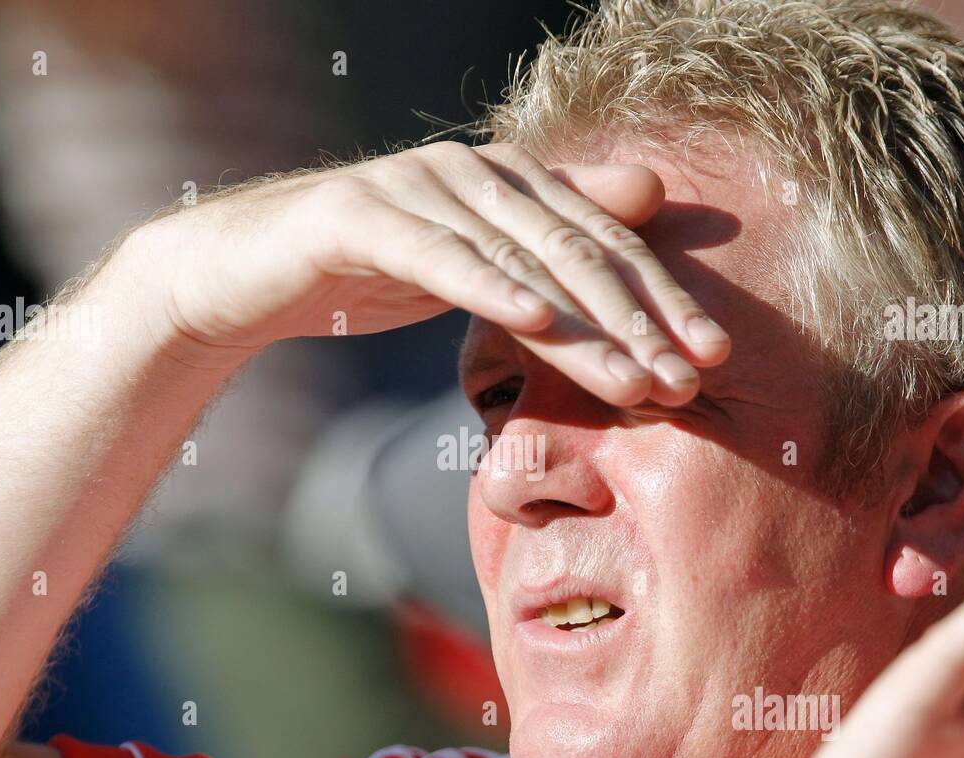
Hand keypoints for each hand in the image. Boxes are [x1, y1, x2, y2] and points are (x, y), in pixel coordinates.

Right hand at [130, 142, 729, 404]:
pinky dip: (489, 287)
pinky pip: (438, 256)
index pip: (606, 241)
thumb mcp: (475, 260)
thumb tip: (651, 190)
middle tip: (691, 379)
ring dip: (585, 325)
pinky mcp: (361, 217)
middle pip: (578, 248)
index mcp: (510, 179)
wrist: (251, 270)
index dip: (664, 297)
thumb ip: (554, 232)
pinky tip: (537, 321)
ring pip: (519, 257)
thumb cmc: (371, 267)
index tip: (713, 357)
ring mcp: (416, 187)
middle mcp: (474, 170)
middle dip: (642, 319)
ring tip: (636, 380)